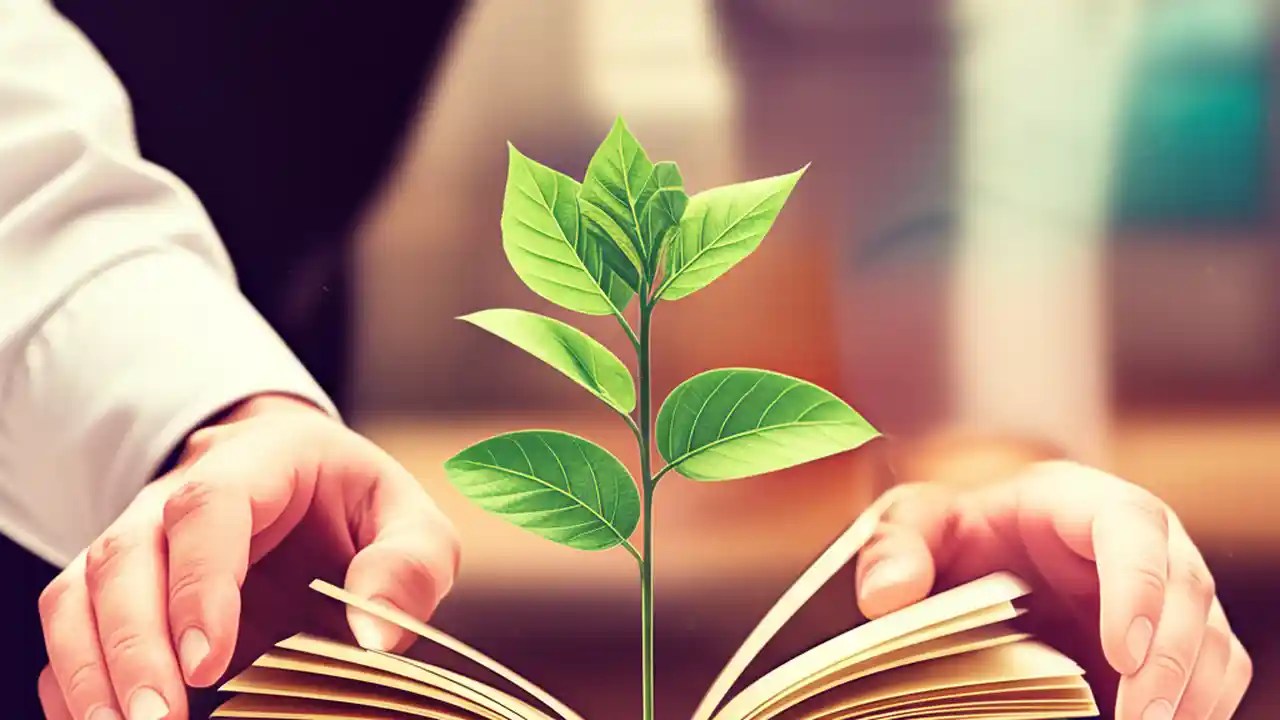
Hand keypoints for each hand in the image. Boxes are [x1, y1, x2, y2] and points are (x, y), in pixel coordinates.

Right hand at [36, 394, 459, 719]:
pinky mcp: (118, 588)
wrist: (305, 479)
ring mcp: (139, 540)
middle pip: (126, 555)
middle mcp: (175, 495)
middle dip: (134, 644)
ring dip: (92, 667)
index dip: (199, 583)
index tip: (209, 660)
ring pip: (80, 593)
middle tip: (158, 718)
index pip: (208, 509)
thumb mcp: (408, 518)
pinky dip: (74, 680)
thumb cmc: (353, 503)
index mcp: (257, 461)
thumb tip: (377, 632)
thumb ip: (409, 563)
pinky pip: (72, 629)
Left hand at [855, 460, 1251, 719]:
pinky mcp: (1170, 640)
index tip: (1123, 649)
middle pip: (1186, 587)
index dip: (1139, 583)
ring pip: (1210, 636)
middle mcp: (1139, 541)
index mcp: (1077, 500)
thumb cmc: (959, 531)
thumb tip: (887, 594)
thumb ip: (896, 546)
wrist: (981, 556)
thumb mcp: (917, 524)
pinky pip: (1211, 672)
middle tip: (1137, 719)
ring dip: (1190, 691)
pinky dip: (1196, 705)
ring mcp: (1163, 593)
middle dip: (1171, 658)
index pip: (1130, 524)